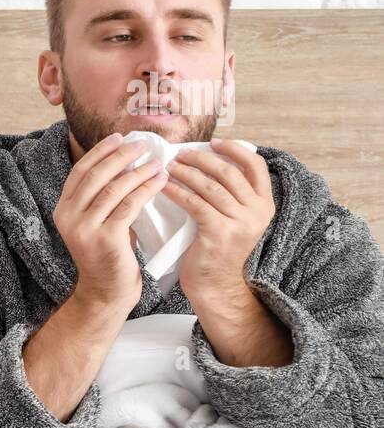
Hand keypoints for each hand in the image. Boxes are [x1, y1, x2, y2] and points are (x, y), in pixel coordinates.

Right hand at [53, 132, 168, 313]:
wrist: (106, 292)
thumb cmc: (108, 255)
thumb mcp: (97, 222)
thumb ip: (102, 198)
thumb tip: (126, 163)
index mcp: (63, 210)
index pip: (80, 172)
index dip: (100, 152)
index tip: (120, 138)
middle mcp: (68, 217)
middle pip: (95, 176)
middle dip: (121, 156)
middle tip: (143, 145)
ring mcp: (84, 229)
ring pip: (114, 189)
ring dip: (138, 172)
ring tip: (158, 162)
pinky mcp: (105, 239)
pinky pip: (128, 206)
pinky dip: (146, 190)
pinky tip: (160, 181)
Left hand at [161, 138, 274, 304]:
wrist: (216, 285)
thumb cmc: (218, 249)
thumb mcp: (234, 218)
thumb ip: (231, 195)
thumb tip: (208, 160)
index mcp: (265, 204)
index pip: (256, 165)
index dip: (235, 149)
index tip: (213, 142)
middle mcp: (257, 211)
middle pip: (229, 172)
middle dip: (201, 159)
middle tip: (180, 154)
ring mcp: (240, 223)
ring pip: (210, 186)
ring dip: (186, 172)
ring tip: (168, 167)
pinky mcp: (219, 233)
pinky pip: (195, 203)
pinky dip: (177, 191)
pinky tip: (163, 187)